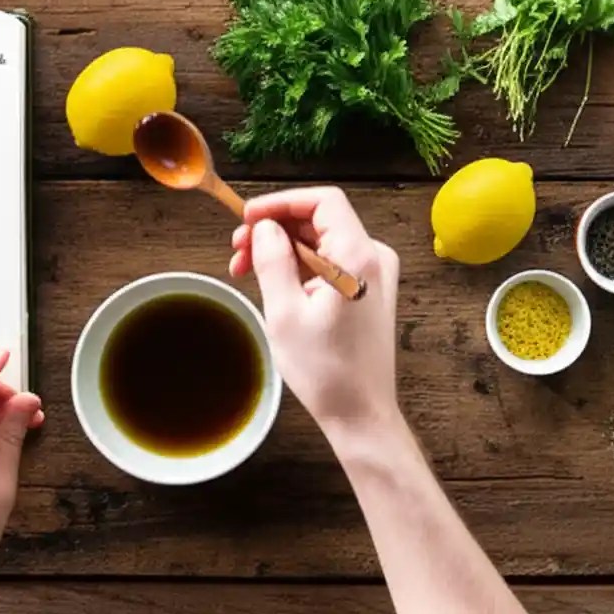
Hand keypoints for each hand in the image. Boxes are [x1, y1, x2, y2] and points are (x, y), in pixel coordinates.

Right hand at [229, 187, 399, 430]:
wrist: (361, 413)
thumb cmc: (326, 371)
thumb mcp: (284, 312)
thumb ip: (272, 259)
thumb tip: (264, 227)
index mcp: (358, 256)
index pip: (322, 200)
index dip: (281, 203)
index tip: (247, 217)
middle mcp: (374, 257)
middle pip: (319, 219)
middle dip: (275, 228)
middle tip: (237, 250)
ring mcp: (375, 274)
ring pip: (322, 241)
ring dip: (283, 249)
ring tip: (246, 269)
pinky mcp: (370, 290)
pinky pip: (331, 262)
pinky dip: (300, 266)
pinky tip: (273, 284)